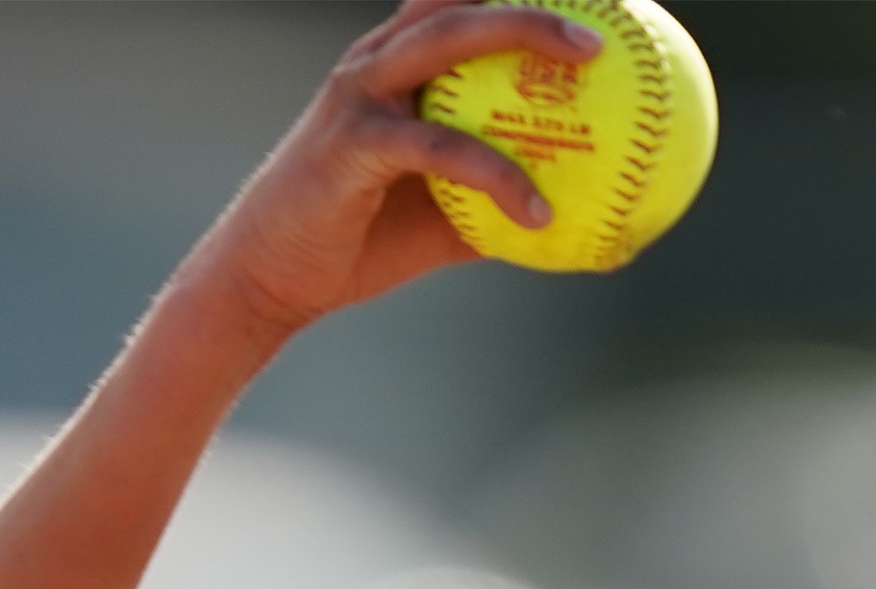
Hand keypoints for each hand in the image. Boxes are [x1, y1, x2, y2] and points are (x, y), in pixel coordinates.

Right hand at [173, 0, 599, 336]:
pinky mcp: (354, 144)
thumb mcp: (452, 220)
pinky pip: (441, 148)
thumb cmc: (366, 241)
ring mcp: (361, 95)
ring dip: (520, 35)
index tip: (587, 4)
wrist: (276, 274)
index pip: (458, 11)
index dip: (512, 0)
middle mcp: (377, 64)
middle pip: (457, 4)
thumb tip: (595, 229)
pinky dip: (495, 175)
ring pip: (448, 44)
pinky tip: (542, 215)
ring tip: (590, 63)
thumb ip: (509, 206)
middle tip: (599, 23)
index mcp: (399, 69)